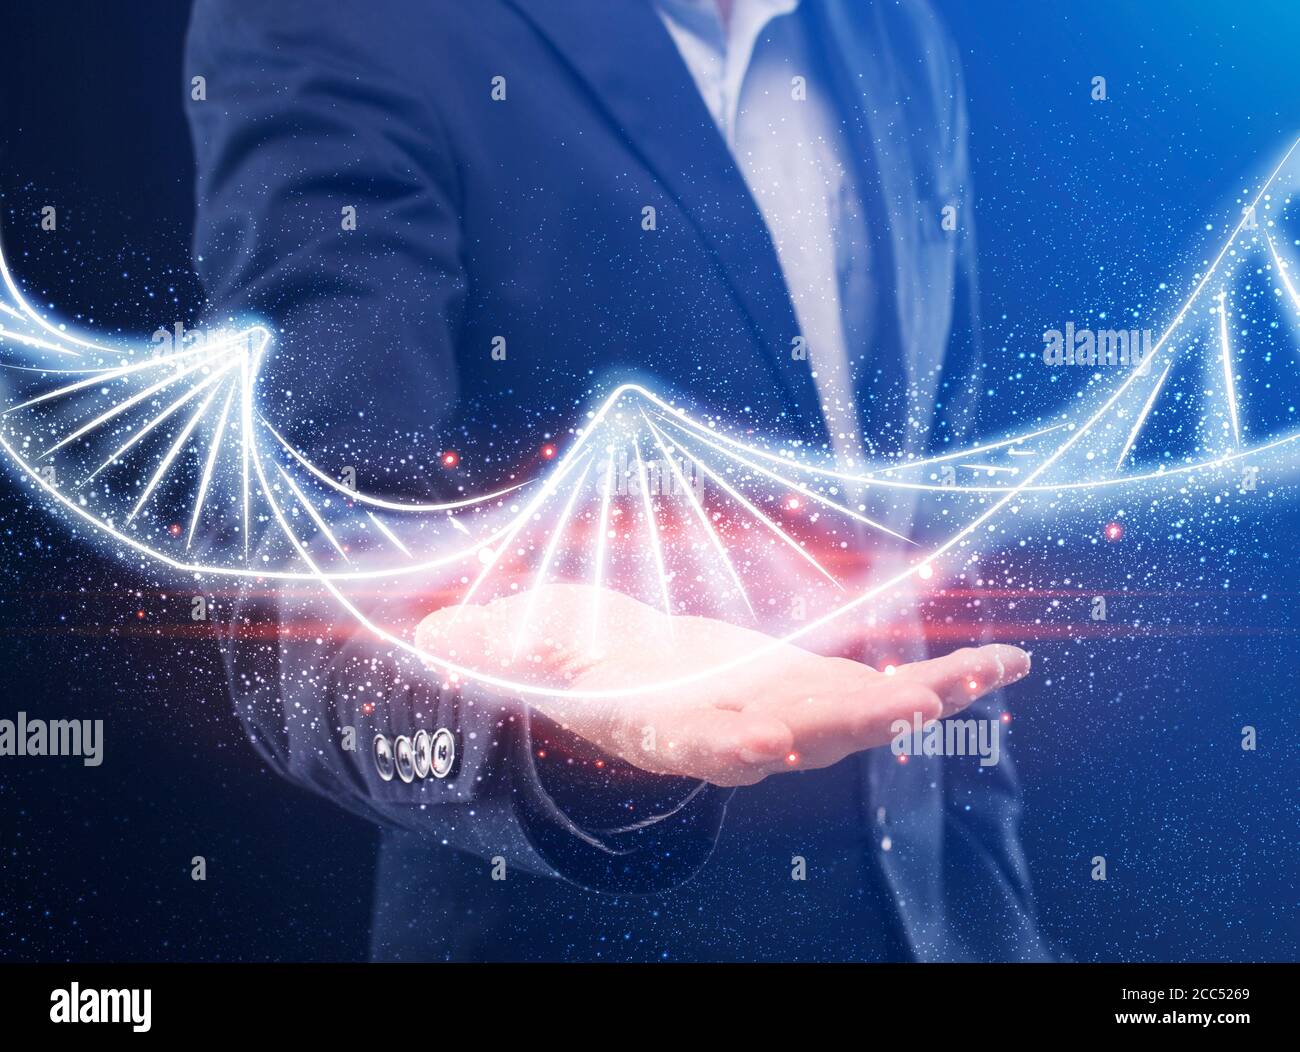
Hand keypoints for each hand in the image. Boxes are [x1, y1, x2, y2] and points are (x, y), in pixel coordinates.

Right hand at [415, 583, 1029, 786]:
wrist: (635, 684)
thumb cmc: (583, 659)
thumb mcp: (532, 643)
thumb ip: (494, 640)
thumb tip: (432, 631)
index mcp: (668, 716)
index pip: (700, 738)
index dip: (733, 740)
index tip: (766, 741)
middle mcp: (733, 724)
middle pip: (798, 732)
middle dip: (852, 720)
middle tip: (909, 702)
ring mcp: (783, 710)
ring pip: (860, 718)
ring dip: (922, 698)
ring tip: (990, 671)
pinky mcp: (817, 687)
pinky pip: (885, 689)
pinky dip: (940, 678)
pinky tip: (998, 664)